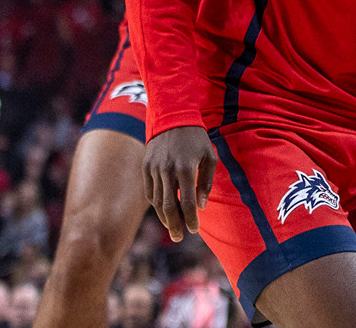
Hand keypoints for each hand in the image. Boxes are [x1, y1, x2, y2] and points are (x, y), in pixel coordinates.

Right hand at [143, 125, 216, 241]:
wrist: (173, 117)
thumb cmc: (197, 139)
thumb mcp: (210, 157)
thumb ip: (206, 182)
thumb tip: (200, 206)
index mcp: (185, 169)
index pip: (186, 203)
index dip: (190, 219)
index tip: (194, 230)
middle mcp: (167, 171)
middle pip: (169, 206)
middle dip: (175, 225)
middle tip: (180, 238)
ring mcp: (154, 169)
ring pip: (157, 201)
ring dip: (164, 218)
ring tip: (173, 229)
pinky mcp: (145, 167)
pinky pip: (149, 191)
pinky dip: (156, 204)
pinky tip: (163, 212)